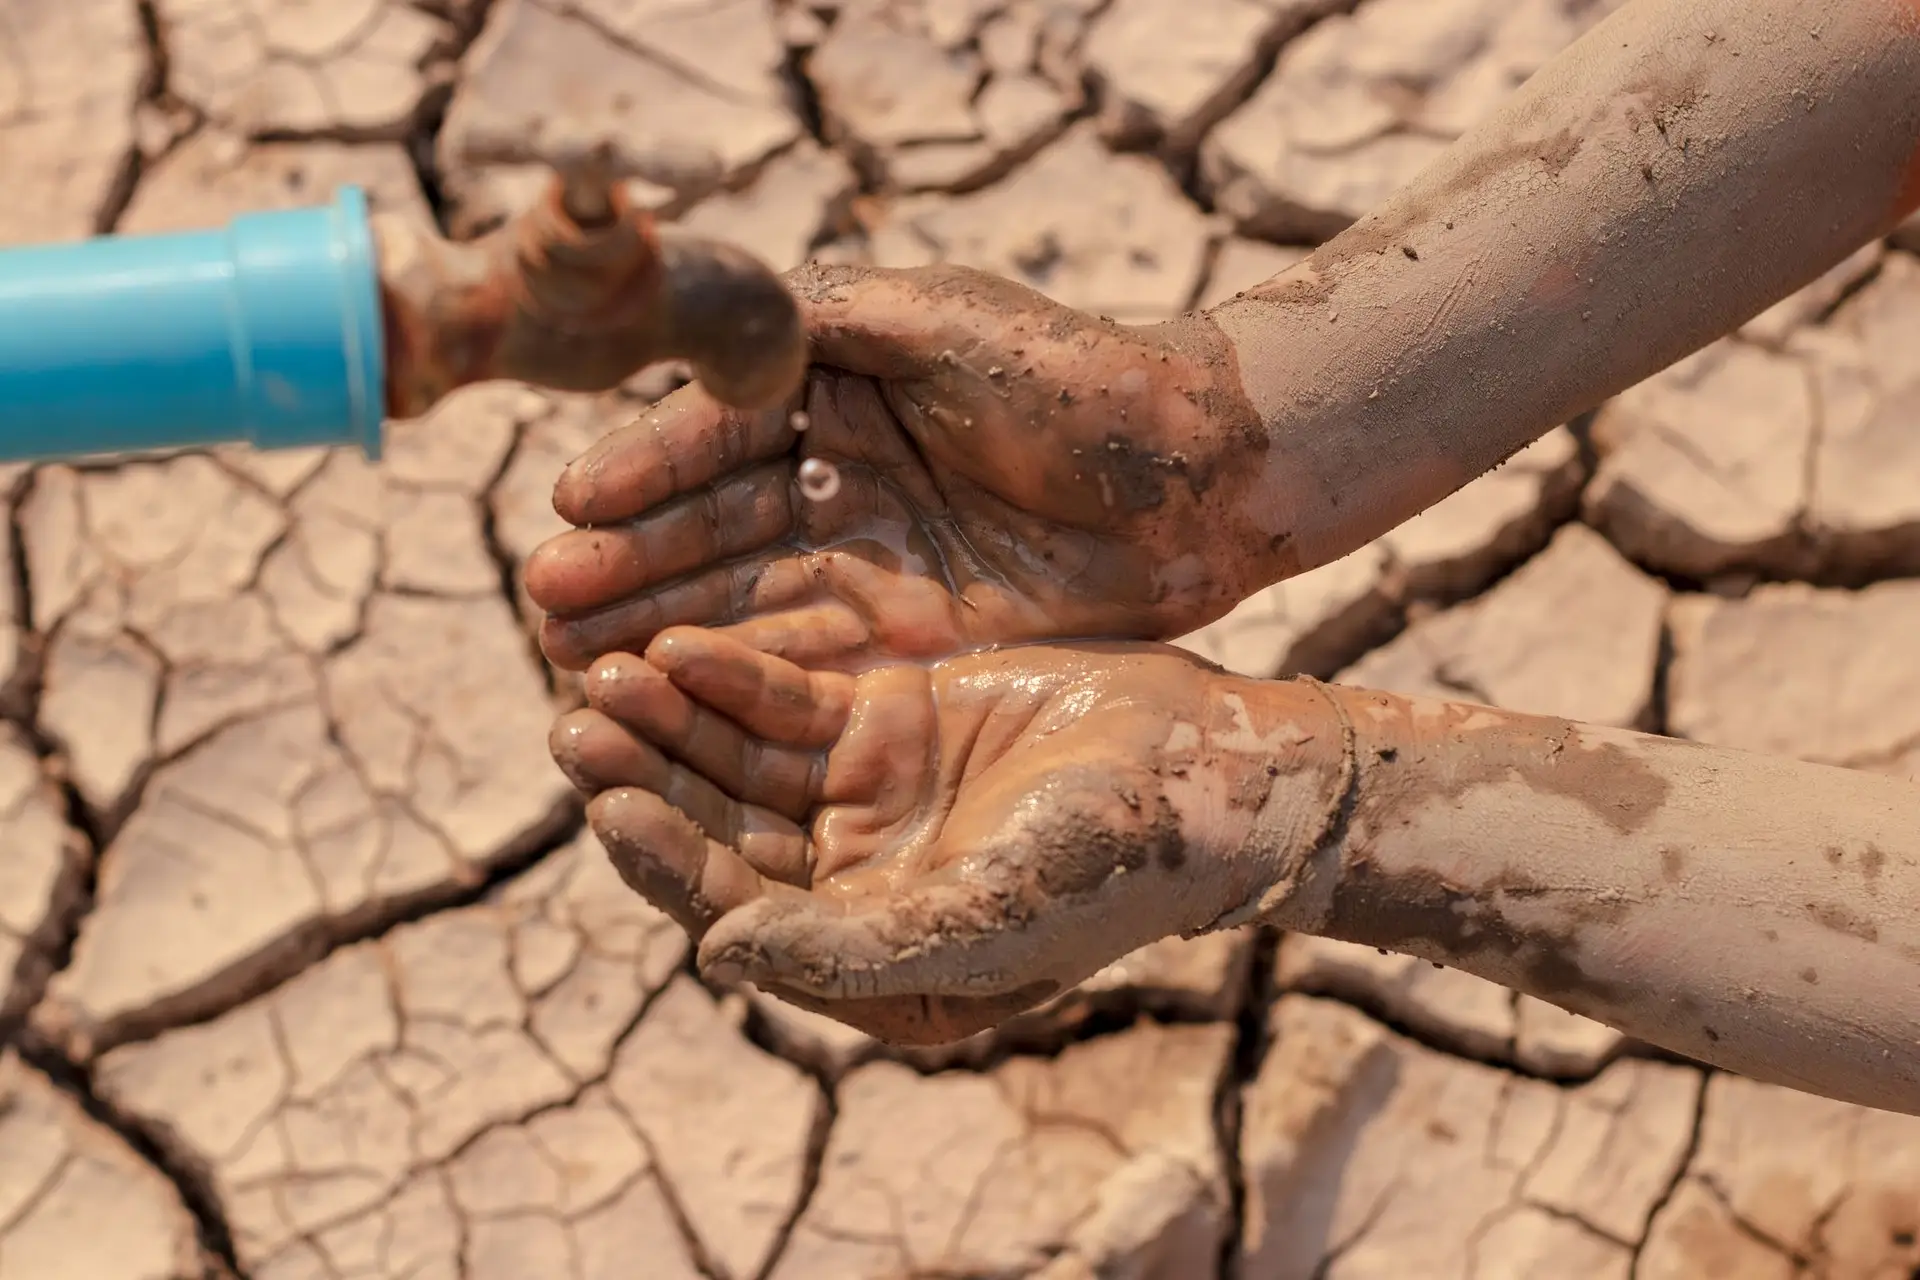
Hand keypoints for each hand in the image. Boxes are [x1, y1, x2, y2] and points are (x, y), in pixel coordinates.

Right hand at [524, 262, 1290, 672]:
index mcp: (833, 387)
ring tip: (571, 658)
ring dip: (660, 629)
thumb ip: (825, 322)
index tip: (571, 505)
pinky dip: (736, 680)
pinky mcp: (906, 637)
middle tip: (544, 603)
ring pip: (744, 601)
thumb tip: (710, 325)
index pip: (719, 434)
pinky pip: (807, 661)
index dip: (647, 471)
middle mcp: (835, 477)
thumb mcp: (941, 323)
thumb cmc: (1078, 378)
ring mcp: (867, 562)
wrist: (1204, 476)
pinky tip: (667, 698)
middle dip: (631, 564)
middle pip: (713, 527)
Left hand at [548, 630, 1346, 1043]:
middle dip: (648, 777)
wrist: (1202, 773)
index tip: (605, 806)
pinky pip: (788, 697)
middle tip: (578, 723)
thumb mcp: (983, 919)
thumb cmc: (1108, 867)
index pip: (734, 909)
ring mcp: (862, 794)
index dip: (665, 859)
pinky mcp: (885, 718)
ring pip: (737, 758)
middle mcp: (846, 881)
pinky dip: (733, 673)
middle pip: (716, 825)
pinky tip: (680, 645)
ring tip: (607, 671)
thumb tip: (714, 953)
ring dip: (673, 719)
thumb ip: (850, 945)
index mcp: (861, 957)